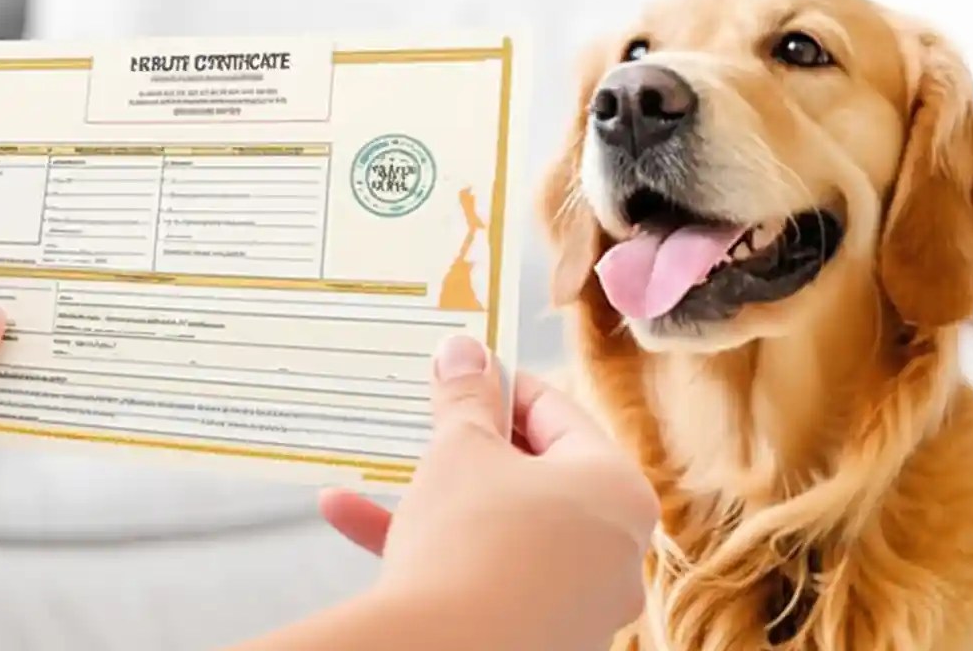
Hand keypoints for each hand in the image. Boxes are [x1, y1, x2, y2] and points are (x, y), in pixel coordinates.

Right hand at [320, 335, 659, 650]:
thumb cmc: (469, 537)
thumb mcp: (461, 451)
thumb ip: (466, 396)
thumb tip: (465, 350)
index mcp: (618, 490)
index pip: (560, 415)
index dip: (503, 385)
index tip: (463, 371)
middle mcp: (614, 549)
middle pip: (534, 477)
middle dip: (469, 448)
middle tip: (431, 420)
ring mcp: (580, 601)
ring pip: (502, 529)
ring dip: (436, 498)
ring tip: (382, 471)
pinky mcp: (538, 636)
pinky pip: (486, 576)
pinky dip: (434, 549)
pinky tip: (354, 518)